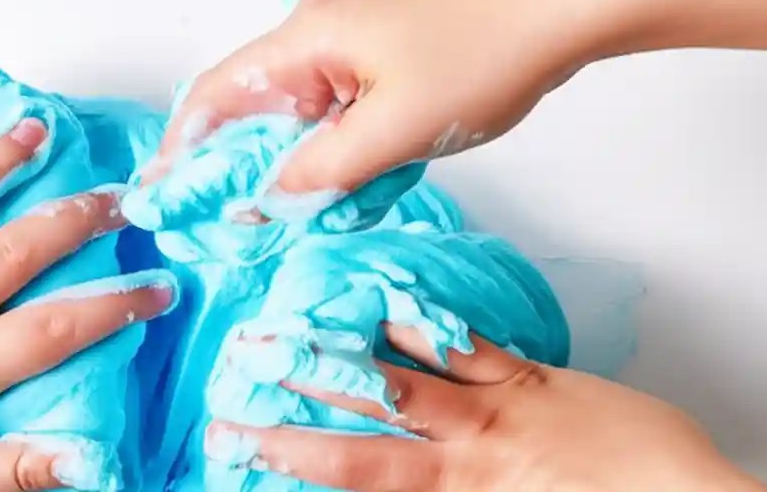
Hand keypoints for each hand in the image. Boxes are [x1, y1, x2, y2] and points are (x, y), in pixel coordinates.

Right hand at [152, 0, 766, 197]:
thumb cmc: (483, 55)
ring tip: (278, 212)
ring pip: (295, 105)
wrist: (563, 6)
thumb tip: (260, 202)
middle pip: (250, 100)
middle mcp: (313, 26)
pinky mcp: (378, 45)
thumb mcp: (396, 130)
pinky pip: (332, 100)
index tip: (159, 196)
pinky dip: (325, 140)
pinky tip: (339, 179)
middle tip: (221, 220)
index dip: (180, 147)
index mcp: (304, 36)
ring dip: (286, 156)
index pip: (215, 94)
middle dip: (233, 162)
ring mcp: (348, 32)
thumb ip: (321, 172)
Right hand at [207, 327, 766, 491]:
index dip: (291, 456)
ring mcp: (490, 407)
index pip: (353, 471)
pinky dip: (418, 320)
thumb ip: (439, 484)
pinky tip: (379, 294)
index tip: (241, 441)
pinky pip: (463, 342)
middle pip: (362, 420)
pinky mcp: (525, 375)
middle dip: (296, 396)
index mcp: (452, 491)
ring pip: (402, 373)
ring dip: (342, 348)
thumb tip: (379, 466)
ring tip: (292, 321)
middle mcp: (459, 452)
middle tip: (242, 370)